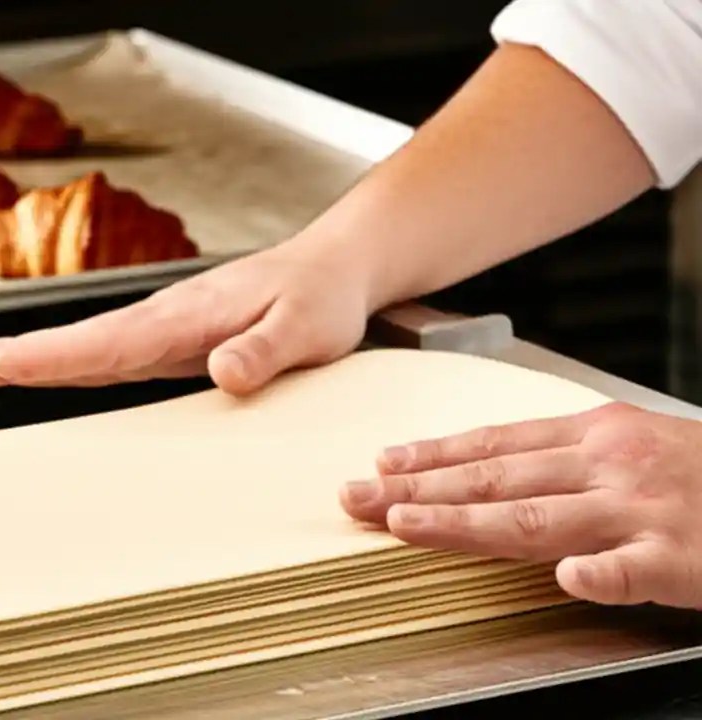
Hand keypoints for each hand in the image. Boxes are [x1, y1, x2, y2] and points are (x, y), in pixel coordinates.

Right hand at [0, 239, 372, 394]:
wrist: (331, 269)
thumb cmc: (320, 298)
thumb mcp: (308, 327)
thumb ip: (264, 349)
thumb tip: (221, 372)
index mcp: (189, 315)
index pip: (113, 340)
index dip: (58, 355)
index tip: (8, 362)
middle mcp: (165, 319)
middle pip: (83, 339)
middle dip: (23, 352)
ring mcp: (163, 330)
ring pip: (89, 346)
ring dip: (35, 356)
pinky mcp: (171, 343)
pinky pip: (111, 357)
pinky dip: (71, 364)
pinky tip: (45, 374)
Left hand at [338, 402, 701, 608]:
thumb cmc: (701, 474)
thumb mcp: (629, 449)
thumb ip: (560, 462)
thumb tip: (482, 475)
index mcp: (593, 434)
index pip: (494, 445)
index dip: (432, 456)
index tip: (379, 463)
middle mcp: (609, 464)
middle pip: (498, 478)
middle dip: (418, 488)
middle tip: (355, 497)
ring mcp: (644, 510)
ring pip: (539, 518)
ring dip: (467, 523)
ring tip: (406, 526)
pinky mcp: (683, 556)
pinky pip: (634, 568)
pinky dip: (600, 572)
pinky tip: (568, 578)